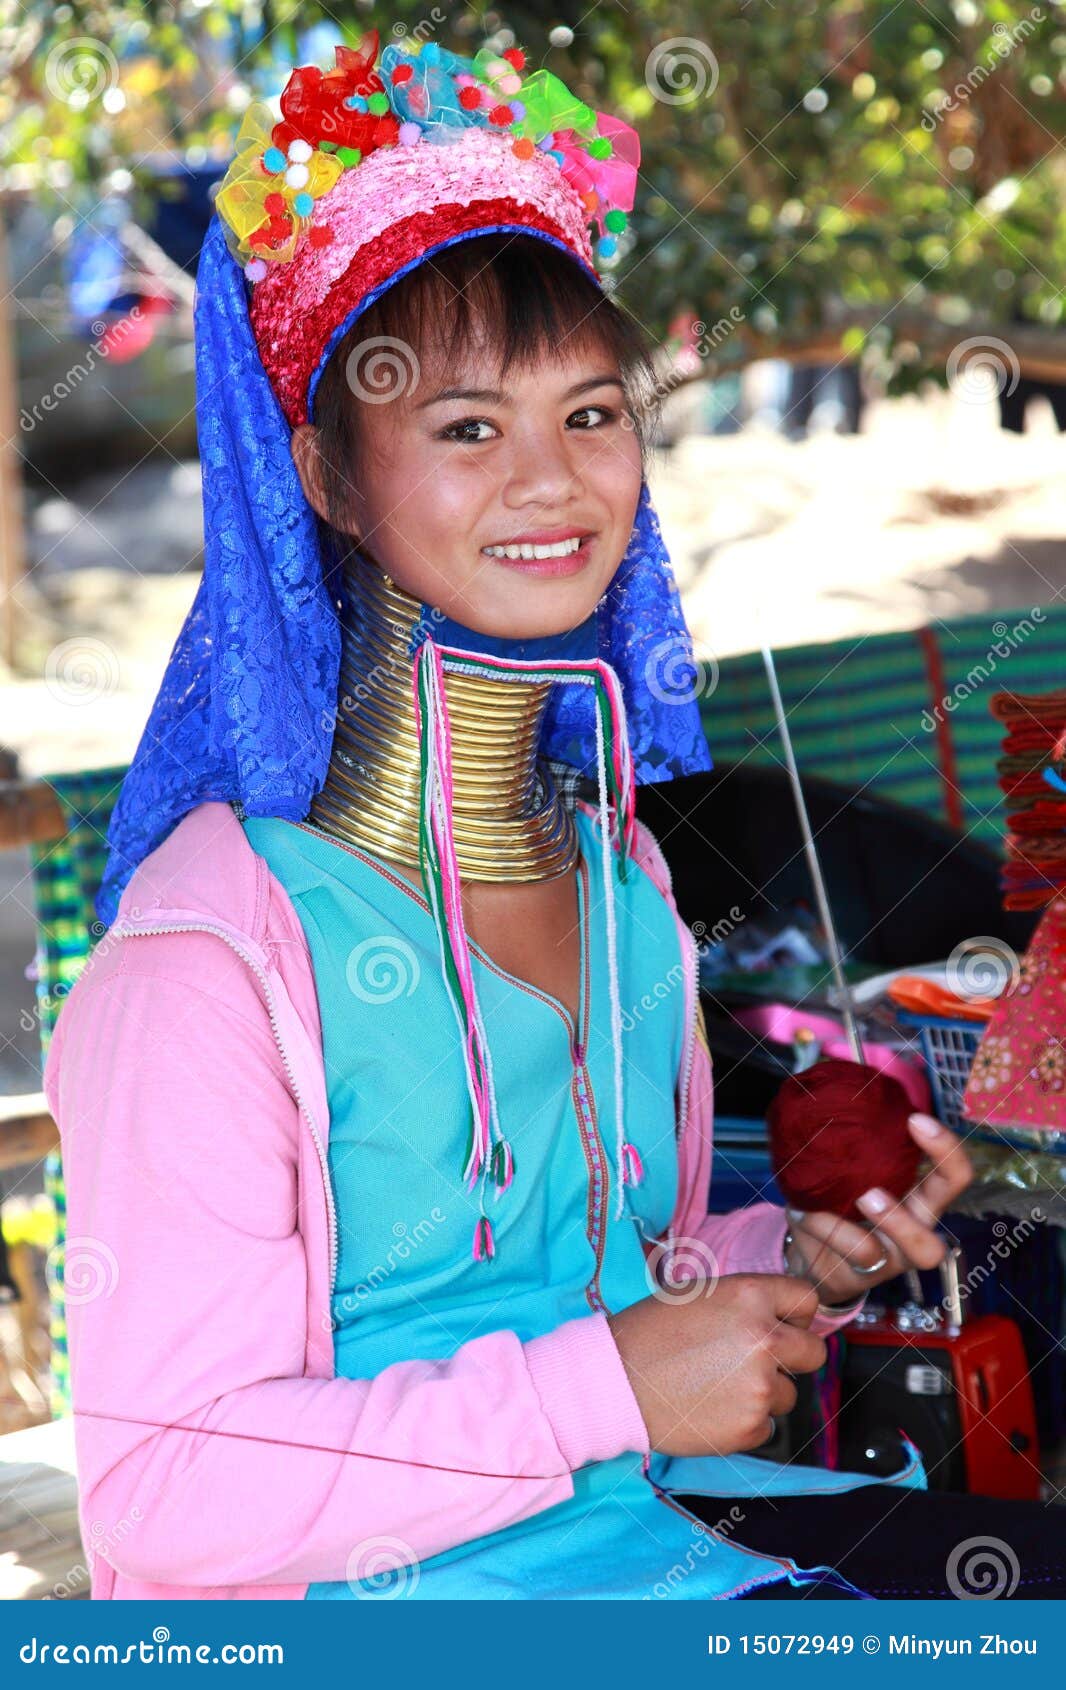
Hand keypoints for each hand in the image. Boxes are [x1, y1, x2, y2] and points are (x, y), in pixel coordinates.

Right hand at [606, 1273, 826, 1456]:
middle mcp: (764, 1338)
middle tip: (756, 1362)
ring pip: (788, 1393)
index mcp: (750, 1295)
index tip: (784, 1325)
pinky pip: (767, 1425)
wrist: (613, 1380)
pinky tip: (711, 1408)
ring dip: (763, 1392)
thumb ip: (747, 1303)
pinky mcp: (750, 1427)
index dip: (797, 1315)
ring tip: (717, 1386)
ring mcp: (760, 1386)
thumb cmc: (650, 1331)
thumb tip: (784, 1318)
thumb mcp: (699, 1295)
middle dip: (792, 1358)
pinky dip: (745, 1421)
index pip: (808, 1301)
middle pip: (814, 1353)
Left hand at [783, 1111, 974, 1303]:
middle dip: (903, 1222)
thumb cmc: (840, 1198)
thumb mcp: (851, 1168)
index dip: (946, 1150)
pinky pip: (842, 1257)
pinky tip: (801, 1212)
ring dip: (849, 1229)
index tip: (915, 1119)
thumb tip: (841, 1081)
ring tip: (832, 1204)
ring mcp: (884, 1265)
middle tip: (870, 1193)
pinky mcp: (854, 1279)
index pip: (953, 1178)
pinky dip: (820, 1228)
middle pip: (933, 1248)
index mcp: (919, 1202)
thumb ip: (857, 1140)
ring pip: (886, 1258)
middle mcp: (910, 1239)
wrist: (811, 1251)